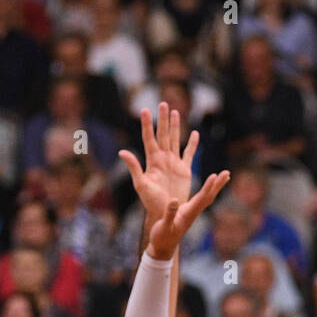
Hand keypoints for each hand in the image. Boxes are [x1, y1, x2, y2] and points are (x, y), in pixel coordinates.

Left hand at [119, 102, 198, 218]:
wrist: (164, 212)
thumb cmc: (150, 201)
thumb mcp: (141, 184)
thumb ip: (133, 167)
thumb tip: (121, 151)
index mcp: (152, 160)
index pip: (149, 137)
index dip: (147, 124)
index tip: (145, 110)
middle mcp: (163, 159)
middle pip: (163, 134)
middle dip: (163, 119)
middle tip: (163, 103)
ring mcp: (174, 163)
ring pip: (175, 140)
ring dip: (175, 126)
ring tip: (175, 112)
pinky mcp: (184, 170)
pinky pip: (189, 154)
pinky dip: (193, 144)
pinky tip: (195, 134)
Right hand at [144, 170, 231, 259]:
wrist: (163, 248)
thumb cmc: (162, 238)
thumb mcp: (164, 226)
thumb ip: (169, 213)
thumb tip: (174, 200)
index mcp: (188, 214)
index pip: (201, 198)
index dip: (208, 187)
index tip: (214, 175)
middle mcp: (192, 212)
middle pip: (209, 196)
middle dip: (218, 184)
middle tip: (227, 172)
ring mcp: (191, 212)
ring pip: (207, 197)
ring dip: (216, 186)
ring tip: (225, 176)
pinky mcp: (188, 212)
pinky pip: (201, 199)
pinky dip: (207, 190)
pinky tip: (209, 187)